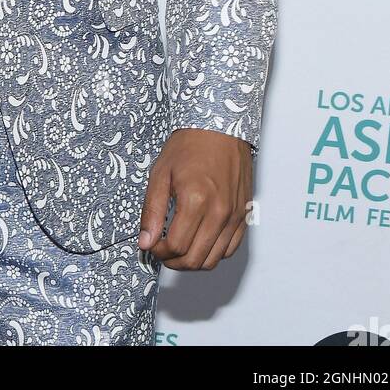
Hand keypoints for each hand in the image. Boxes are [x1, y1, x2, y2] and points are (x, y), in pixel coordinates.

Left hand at [137, 128, 252, 268]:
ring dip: (192, 261)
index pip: (176, 246)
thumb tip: (146, 241)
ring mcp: (234, 215)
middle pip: (195, 259)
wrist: (219, 128)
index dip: (159, 251)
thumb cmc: (190, 145)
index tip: (152, 245)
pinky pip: (230, 249)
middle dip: (173, 261)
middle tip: (162, 251)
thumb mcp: (161, 173)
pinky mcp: (244, 215)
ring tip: (179, 249)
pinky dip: (213, 253)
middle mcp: (219, 212)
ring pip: (213, 259)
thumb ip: (152, 211)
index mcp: (196, 201)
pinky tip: (199, 242)